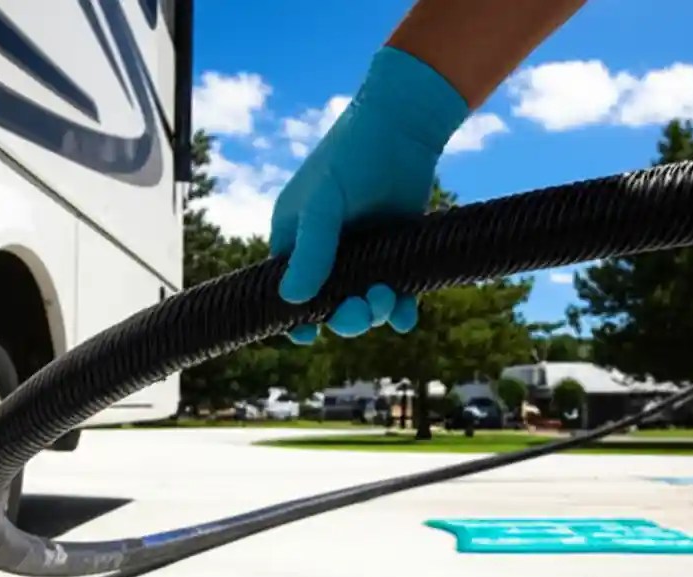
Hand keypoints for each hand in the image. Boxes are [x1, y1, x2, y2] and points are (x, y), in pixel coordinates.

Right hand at [269, 47, 468, 344]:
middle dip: (346, 315)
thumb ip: (312, 250)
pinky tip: (406, 313)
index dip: (294, 316)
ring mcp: (363, 254)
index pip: (287, 288)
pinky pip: (395, 294)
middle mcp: (326, 251)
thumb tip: (291, 300)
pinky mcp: (396, 253)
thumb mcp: (324, 203)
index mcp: (295, 238)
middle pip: (329, 304)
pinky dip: (399, 309)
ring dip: (373, 311)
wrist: (404, 127)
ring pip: (363, 302)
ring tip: (388, 297)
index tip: (308, 333)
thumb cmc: (352, 157)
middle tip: (364, 307)